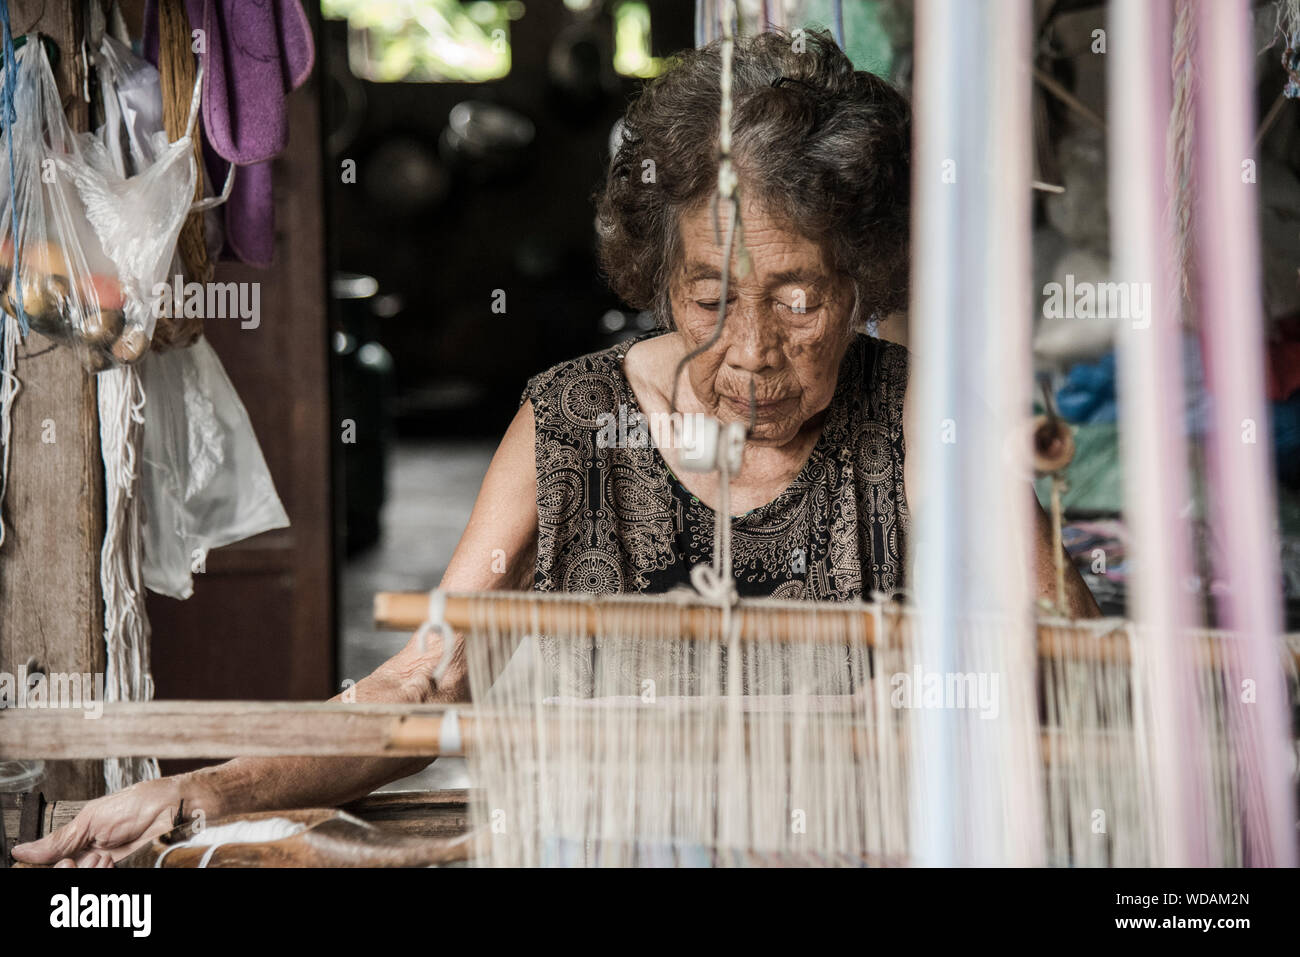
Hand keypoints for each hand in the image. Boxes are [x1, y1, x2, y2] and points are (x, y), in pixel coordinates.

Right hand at [10, 775, 196, 867]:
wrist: (173, 807)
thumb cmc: (138, 803)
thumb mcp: (91, 819)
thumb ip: (59, 839)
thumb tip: (23, 850)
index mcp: (80, 844)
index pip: (53, 864)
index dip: (52, 866)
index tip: (59, 862)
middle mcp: (92, 858)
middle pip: (67, 873)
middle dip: (71, 869)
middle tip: (81, 858)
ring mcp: (110, 867)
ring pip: (85, 879)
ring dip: (91, 870)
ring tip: (105, 856)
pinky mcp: (128, 870)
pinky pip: (106, 881)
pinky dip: (105, 873)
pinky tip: (112, 862)